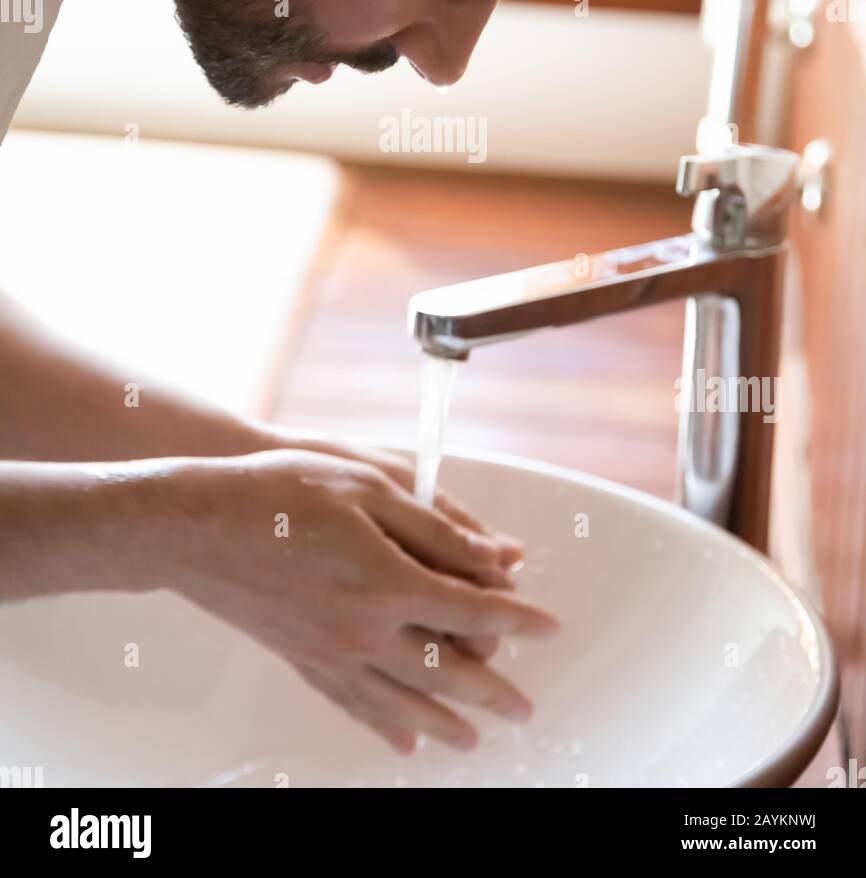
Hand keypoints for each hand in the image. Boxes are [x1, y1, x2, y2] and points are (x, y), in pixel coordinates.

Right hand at [167, 449, 559, 752]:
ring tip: (474, 740)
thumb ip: (438, 526)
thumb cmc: (278, 493)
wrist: (195, 526)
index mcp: (389, 581)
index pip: (474, 611)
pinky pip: (354, 705)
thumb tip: (497, 554)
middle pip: (447, 673)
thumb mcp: (369, 487)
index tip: (548, 627)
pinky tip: (401, 740)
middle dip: (493, 691)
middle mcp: (365, 629)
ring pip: (403, 702)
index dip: (518, 620)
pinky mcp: (302, 659)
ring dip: (446, 722)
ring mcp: (331, 651)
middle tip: (525, 708)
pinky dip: (385, 726)